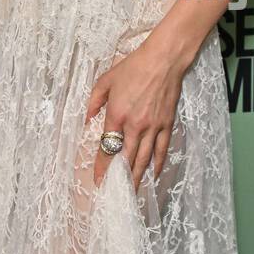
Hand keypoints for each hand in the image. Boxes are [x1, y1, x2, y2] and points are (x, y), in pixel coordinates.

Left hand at [85, 42, 185, 191]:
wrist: (162, 60)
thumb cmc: (132, 67)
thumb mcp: (105, 80)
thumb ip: (93, 102)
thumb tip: (87, 120)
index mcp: (116, 114)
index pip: (107, 147)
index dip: (102, 166)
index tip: (98, 180)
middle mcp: (134, 125)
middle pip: (126, 158)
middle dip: (119, 177)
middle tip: (114, 192)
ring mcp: (152, 127)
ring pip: (144, 158)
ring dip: (137, 176)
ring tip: (132, 191)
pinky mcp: (167, 125)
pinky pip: (162, 150)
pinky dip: (157, 164)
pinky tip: (153, 174)